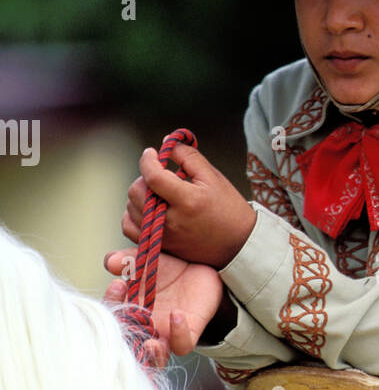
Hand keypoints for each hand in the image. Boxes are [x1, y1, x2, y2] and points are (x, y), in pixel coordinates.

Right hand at [104, 248, 225, 367]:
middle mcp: (146, 328)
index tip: (118, 284)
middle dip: (126, 333)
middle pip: (130, 343)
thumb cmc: (168, 268)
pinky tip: (176, 314)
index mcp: (130, 311)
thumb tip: (110, 262)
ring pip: (156, 359)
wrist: (201, 266)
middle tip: (127, 315)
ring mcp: (167, 335)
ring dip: (152, 354)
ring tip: (150, 344)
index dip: (112, 303)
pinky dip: (179, 333)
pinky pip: (183, 344)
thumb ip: (127, 259)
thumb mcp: (146, 259)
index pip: (113, 316)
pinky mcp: (190, 333)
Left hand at [122, 141, 255, 268]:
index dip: (147, 160)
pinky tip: (149, 208)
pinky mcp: (160, 247)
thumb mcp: (213, 177)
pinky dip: (134, 214)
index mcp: (188, 201)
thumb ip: (188, 156)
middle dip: (145, 177)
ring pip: (131, 208)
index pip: (153, 176)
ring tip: (160, 194)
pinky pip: (130, 227)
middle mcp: (172, 222)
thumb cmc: (228, 208)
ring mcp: (164, 237)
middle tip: (161, 176)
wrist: (238, 244)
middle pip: (137, 191)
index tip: (151, 153)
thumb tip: (166, 143)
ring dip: (141, 195)